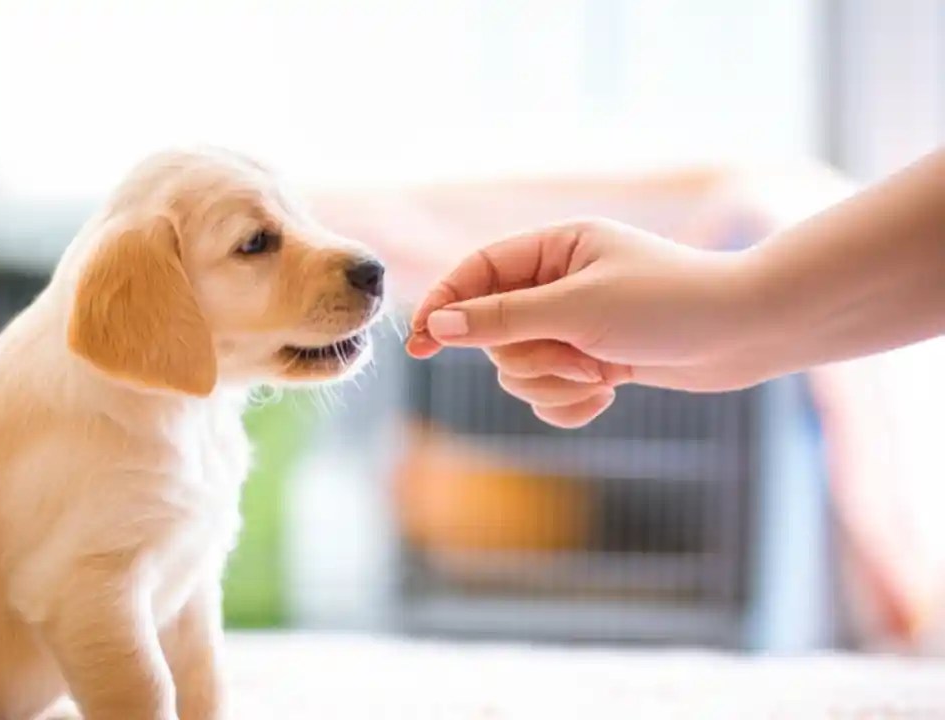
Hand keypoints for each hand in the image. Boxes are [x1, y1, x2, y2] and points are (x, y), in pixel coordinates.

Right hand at [406, 219, 767, 427]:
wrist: (746, 334)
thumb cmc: (669, 305)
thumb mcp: (578, 308)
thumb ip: (502, 318)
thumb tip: (436, 326)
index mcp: (553, 248)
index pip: (474, 274)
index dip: (443, 308)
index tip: (419, 347)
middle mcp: (559, 283)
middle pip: (493, 333)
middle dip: (529, 357)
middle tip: (575, 357)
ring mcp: (575, 326)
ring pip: (519, 369)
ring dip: (554, 383)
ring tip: (601, 376)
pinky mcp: (593, 363)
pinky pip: (550, 395)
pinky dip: (571, 403)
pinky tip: (609, 394)